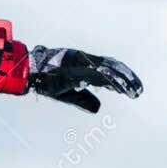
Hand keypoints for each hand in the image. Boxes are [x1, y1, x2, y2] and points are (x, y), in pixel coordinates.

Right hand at [27, 46, 142, 113]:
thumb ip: (83, 99)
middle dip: (127, 78)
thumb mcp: (68, 93)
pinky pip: (96, 74)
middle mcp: (85, 59)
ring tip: (134, 91)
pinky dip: (109, 80)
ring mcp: (81, 62)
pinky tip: (119, 89)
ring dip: (123, 80)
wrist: (28, 72)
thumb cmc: (45, 80)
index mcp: (84, 62)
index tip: (133, 87)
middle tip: (139, 91)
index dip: (122, 76)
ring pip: (108, 69)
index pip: (108, 67)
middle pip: (112, 66)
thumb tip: (98, 108)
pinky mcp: (76, 67)